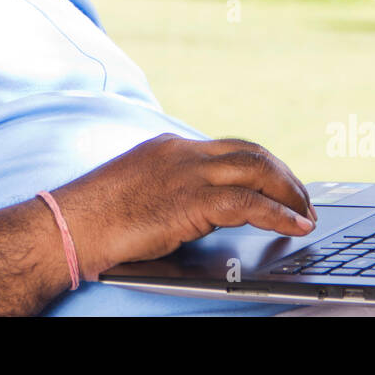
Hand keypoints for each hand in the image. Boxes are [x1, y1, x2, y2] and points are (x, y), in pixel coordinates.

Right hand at [51, 133, 316, 280]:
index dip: (260, 165)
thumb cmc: (94, 219)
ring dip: (289, 192)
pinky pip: (249, 203)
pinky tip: (294, 225)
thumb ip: (168, 190)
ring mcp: (187, 173)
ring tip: (305, 213)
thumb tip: (196, 212)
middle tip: (302, 199)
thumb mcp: (137, 190)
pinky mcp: (191, 200)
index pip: (228, 148)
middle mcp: (182, 152)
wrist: (69, 226)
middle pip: (250, 153)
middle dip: (283, 175)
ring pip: (257, 170)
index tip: (278, 183)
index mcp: (168, 147)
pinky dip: (279, 213)